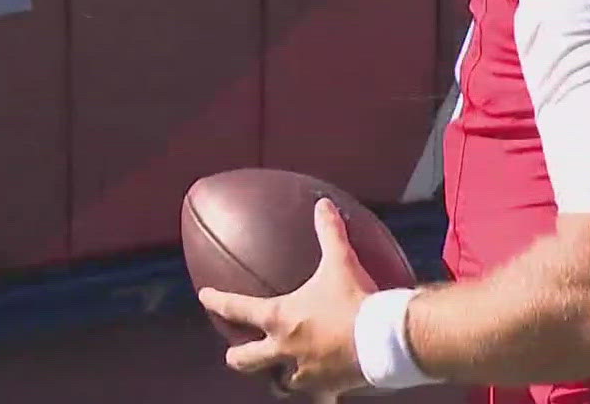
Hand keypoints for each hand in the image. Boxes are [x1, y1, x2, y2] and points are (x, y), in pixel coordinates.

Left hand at [198, 199, 373, 397]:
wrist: (384, 339)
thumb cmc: (355, 300)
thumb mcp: (340, 262)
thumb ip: (329, 233)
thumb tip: (323, 205)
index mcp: (281, 319)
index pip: (238, 309)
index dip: (218, 301)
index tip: (205, 297)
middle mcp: (285, 349)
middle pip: (246, 360)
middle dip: (237, 356)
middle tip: (234, 353)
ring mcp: (305, 373)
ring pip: (281, 383)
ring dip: (278, 377)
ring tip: (280, 374)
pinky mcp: (327, 388)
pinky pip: (320, 395)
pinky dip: (321, 392)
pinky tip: (326, 390)